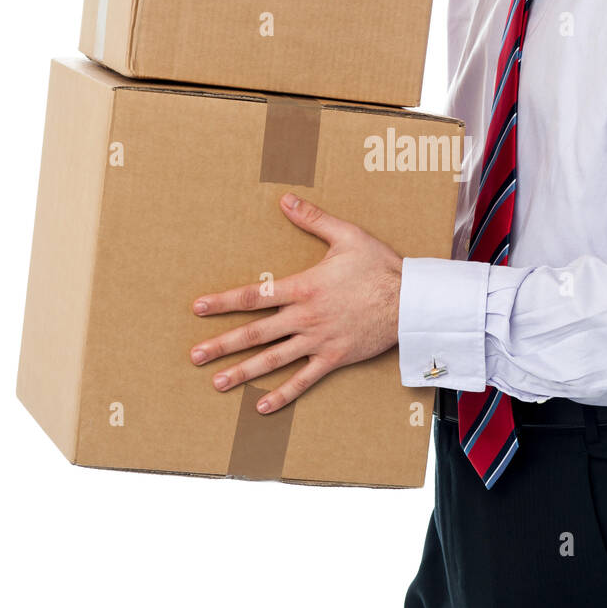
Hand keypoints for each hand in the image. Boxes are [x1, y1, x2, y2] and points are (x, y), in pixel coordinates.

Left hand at [189, 192, 403, 412]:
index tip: (198, 308)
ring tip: (218, 382)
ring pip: (274, 360)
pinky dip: (283, 394)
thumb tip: (285, 200)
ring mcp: (318, 341)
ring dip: (243, 372)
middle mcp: (305, 317)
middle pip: (256, 333)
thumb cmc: (380, 266)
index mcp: (304, 287)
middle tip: (195, 355)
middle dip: (222, 344)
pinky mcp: (334, 358)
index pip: (255, 296)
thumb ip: (313, 219)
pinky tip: (262, 407)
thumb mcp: (347, 235)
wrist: (410, 300)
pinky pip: (304, 380)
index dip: (224, 301)